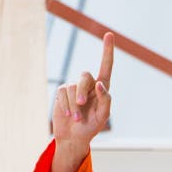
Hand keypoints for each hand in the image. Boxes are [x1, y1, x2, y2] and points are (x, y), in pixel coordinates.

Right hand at [50, 32, 113, 171]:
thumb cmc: (91, 126)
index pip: (106, 66)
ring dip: (75, 105)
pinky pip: (63, 94)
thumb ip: (105, 99)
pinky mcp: (62, 93)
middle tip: (81, 105)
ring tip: (76, 118)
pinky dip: (67, 106)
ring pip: (73, 88)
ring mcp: (74, 87)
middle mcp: (88, 85)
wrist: (74, 136)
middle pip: (85, 76)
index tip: (110, 34)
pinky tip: (69, 115)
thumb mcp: (103, 116)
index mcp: (102, 88)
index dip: (107, 51)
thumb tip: (100, 84)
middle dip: (82, 91)